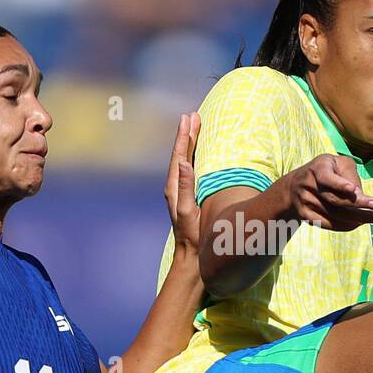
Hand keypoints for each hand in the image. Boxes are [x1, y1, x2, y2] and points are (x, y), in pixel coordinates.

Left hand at [165, 111, 200, 250]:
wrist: (192, 256)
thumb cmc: (191, 236)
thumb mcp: (187, 211)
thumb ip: (185, 186)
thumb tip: (183, 162)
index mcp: (174, 188)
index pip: (179, 156)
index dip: (184, 137)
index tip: (189, 119)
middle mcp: (175, 187)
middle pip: (181, 154)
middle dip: (187, 135)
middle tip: (192, 116)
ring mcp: (181, 192)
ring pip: (185, 161)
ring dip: (190, 143)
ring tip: (194, 127)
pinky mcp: (188, 197)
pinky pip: (190, 170)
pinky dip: (193, 157)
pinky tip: (198, 154)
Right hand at [287, 154, 372, 230]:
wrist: (294, 186)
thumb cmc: (326, 171)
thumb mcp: (338, 164)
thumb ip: (350, 175)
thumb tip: (359, 196)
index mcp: (318, 168)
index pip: (326, 177)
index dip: (339, 184)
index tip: (353, 189)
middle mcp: (308, 184)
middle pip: (335, 199)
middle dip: (358, 204)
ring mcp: (305, 201)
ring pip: (334, 214)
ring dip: (357, 218)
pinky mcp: (305, 216)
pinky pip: (328, 224)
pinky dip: (346, 225)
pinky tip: (359, 223)